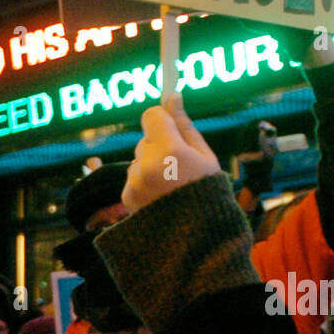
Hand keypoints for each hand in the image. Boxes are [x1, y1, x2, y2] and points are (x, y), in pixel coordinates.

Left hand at [122, 95, 220, 213]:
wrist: (194, 236)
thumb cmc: (206, 192)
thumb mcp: (204, 156)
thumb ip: (185, 126)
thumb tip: (172, 98)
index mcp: (170, 151)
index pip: (152, 116)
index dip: (161, 119)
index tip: (169, 126)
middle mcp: (147, 165)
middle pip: (145, 140)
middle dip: (159, 147)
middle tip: (178, 168)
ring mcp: (134, 182)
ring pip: (138, 160)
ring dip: (150, 166)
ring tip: (169, 187)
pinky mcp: (127, 196)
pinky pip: (132, 178)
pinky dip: (143, 183)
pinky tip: (159, 197)